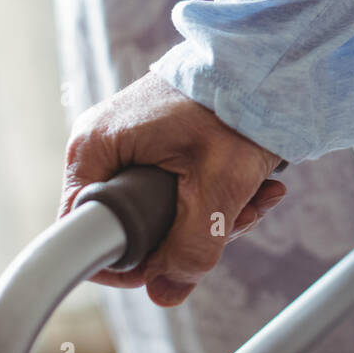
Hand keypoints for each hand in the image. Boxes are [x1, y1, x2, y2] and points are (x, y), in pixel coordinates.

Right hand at [59, 72, 283, 305]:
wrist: (268, 58)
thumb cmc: (238, 105)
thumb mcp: (220, 185)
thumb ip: (192, 246)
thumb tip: (165, 294)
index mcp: (96, 150)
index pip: (85, 234)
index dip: (132, 261)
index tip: (175, 258)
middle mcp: (103, 145)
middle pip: (131, 226)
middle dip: (190, 235)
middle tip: (237, 219)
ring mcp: (130, 141)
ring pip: (161, 210)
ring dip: (215, 216)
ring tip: (258, 197)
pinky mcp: (158, 140)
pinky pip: (178, 186)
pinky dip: (218, 194)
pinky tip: (258, 187)